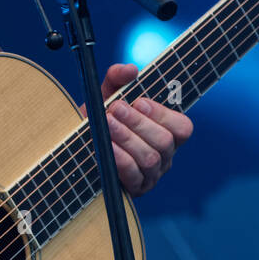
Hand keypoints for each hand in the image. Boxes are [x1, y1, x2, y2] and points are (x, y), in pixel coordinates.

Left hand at [81, 63, 193, 196]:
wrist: (75, 148)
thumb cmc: (99, 120)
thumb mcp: (106, 95)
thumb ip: (117, 78)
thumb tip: (131, 70)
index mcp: (165, 133)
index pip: (183, 128)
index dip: (164, 115)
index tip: (139, 101)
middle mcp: (163, 156)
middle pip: (164, 142)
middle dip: (139, 123)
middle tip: (116, 108)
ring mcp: (150, 175)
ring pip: (150, 158)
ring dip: (127, 138)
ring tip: (108, 123)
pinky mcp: (133, 189)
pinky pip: (133, 174)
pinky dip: (120, 157)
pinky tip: (107, 145)